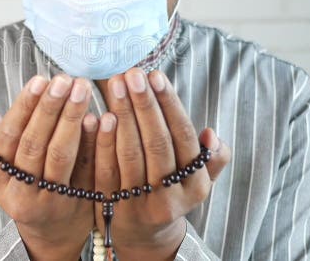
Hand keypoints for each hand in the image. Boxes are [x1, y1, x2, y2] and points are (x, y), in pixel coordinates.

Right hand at [0, 74, 98, 260]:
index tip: (39, 80)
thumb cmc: (25, 185)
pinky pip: (86, 168)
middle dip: (50, 107)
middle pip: (33, 144)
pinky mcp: (76, 204)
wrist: (52, 231)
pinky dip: (92, 141)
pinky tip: (99, 117)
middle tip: (64, 79)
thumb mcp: (0, 169)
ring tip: (81, 89)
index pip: (8, 138)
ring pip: (59, 155)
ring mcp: (49, 200)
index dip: (23, 108)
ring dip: (71, 118)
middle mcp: (19, 193)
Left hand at [94, 68, 232, 260]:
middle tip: (132, 73)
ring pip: (131, 153)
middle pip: (157, 143)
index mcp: (196, 185)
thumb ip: (211, 158)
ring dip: (122, 114)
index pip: (183, 137)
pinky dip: (102, 141)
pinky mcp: (111, 206)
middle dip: (144, 104)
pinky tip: (98, 116)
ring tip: (115, 84)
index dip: (169, 105)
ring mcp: (140, 202)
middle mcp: (171, 196)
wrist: (145, 235)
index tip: (155, 75)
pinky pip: (105, 168)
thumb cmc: (172, 190)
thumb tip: (211, 135)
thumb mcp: (198, 179)